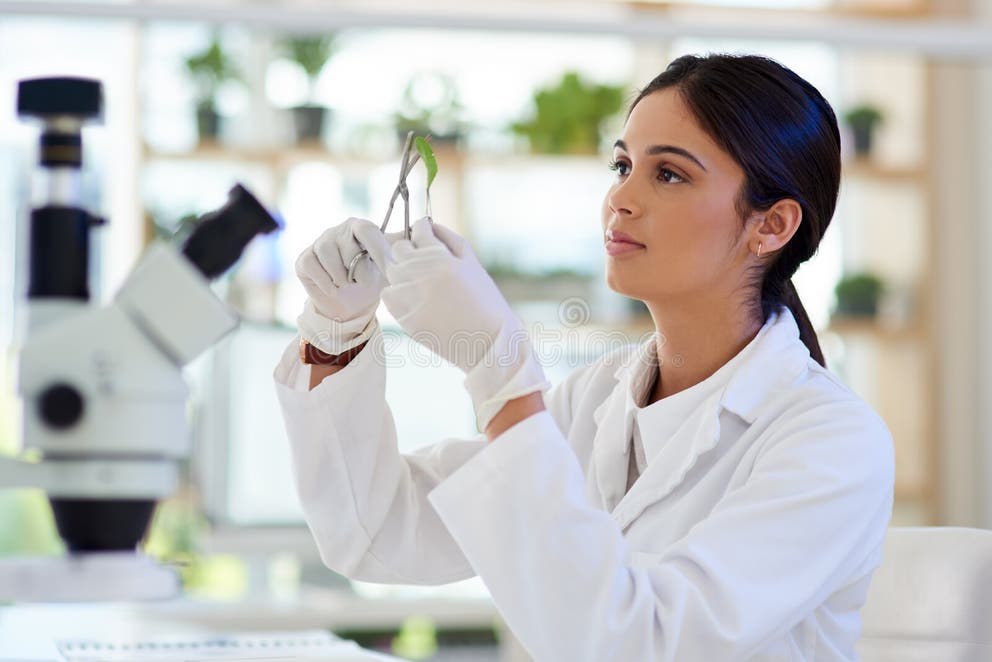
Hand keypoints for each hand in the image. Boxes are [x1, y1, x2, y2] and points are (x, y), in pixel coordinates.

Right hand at [295, 217, 395, 353]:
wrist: (350, 302)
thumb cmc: (372, 278)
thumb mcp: (390, 265)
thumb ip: (402, 247)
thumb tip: (424, 226)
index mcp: (361, 228)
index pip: (368, 230)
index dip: (377, 249)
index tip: (387, 268)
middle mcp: (339, 230)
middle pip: (345, 245)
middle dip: (355, 269)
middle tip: (361, 282)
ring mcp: (319, 242)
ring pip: (327, 254)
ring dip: (340, 277)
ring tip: (347, 285)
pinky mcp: (304, 258)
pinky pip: (312, 267)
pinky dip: (325, 283)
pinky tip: (333, 289)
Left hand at [381, 217, 549, 430]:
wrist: (487, 342)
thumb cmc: (484, 301)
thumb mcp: (472, 263)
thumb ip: (449, 239)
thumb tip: (428, 224)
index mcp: (438, 255)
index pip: (417, 228)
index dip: (422, 232)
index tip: (427, 241)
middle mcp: (418, 271)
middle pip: (399, 248)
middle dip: (410, 253)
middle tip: (426, 268)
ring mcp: (407, 293)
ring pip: (391, 271)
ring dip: (403, 274)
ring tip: (426, 289)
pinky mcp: (401, 314)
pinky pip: (389, 295)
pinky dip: (399, 295)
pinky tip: (419, 303)